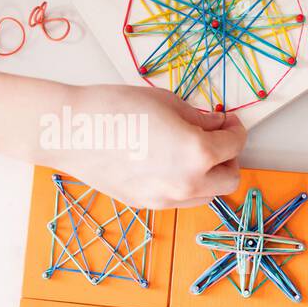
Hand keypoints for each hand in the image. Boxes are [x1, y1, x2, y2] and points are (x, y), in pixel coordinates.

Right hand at [44, 83, 246, 208]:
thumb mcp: (167, 102)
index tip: (228, 121)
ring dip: (209, 175)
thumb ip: (199, 118)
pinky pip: (180, 199)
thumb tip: (216, 124)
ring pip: (207, 196)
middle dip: (229, 158)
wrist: (72, 131)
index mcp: (197, 154)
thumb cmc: (115, 109)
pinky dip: (185, 183)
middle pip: (229, 179)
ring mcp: (165, 199)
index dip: (235, 129)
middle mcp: (186, 184)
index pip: (234, 145)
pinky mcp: (146, 204)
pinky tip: (169, 163)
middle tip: (216, 138)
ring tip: (192, 152)